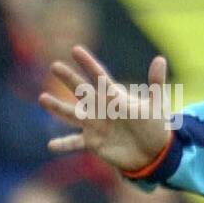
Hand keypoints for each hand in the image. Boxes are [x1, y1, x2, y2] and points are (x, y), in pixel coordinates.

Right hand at [39, 45, 171, 172]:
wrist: (152, 152)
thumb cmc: (154, 126)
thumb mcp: (156, 105)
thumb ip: (156, 83)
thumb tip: (160, 59)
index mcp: (114, 97)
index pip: (99, 76)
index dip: (88, 63)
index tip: (76, 50)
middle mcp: (101, 108)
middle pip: (82, 91)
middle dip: (69, 79)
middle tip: (55, 66)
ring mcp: (94, 125)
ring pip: (72, 114)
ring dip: (57, 107)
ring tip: (43, 98)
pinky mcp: (93, 142)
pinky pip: (75, 142)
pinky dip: (64, 144)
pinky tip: (51, 145)